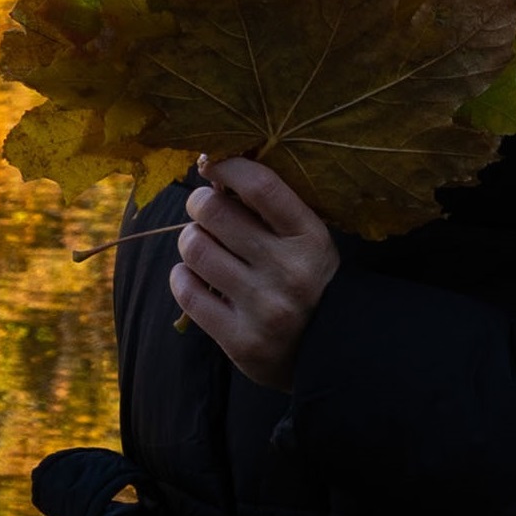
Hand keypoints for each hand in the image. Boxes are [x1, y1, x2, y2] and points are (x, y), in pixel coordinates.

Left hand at [171, 158, 338, 391]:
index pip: (261, 186)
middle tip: (204, 211)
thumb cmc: (309, 278)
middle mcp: (289, 271)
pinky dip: (182, 277)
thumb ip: (268, 209)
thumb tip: (212, 171)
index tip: (212, 165)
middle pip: (214, 212)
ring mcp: (264, 308)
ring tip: (202, 246)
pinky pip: (188, 292)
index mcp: (310, 238)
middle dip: (199, 204)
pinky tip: (193, 276)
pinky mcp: (241, 341)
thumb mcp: (307, 239)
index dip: (227, 165)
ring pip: (194, 248)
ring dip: (190, 240)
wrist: (333, 350)